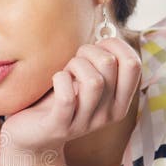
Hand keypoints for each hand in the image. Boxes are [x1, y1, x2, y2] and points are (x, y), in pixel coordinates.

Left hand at [1, 38, 141, 153]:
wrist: (31, 137)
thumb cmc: (59, 99)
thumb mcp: (86, 81)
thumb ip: (101, 63)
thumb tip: (107, 28)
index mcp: (120, 102)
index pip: (134, 64)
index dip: (114, 44)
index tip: (96, 46)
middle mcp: (108, 115)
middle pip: (110, 66)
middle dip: (89, 50)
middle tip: (74, 59)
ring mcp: (84, 123)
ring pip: (94, 82)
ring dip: (75, 65)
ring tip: (65, 71)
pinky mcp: (60, 126)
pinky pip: (68, 97)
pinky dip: (60, 79)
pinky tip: (55, 79)